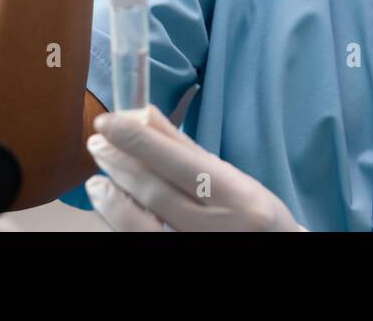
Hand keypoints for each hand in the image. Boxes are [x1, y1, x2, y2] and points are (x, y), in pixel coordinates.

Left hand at [85, 105, 306, 231]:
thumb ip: (188, 149)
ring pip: (143, 223)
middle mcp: (219, 226)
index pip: (182, 164)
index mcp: (239, 196)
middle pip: (159, 192)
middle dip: (122, 163)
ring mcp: (197, 246)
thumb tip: (146, 115)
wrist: (274, 251)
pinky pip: (141, 240)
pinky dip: (119, 218)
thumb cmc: (253, 213)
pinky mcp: (180, 257)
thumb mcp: (234, 178)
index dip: (141, 141)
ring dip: (114, 194)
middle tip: (98, 141)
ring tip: (98, 173)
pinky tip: (108, 199)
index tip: (110, 122)